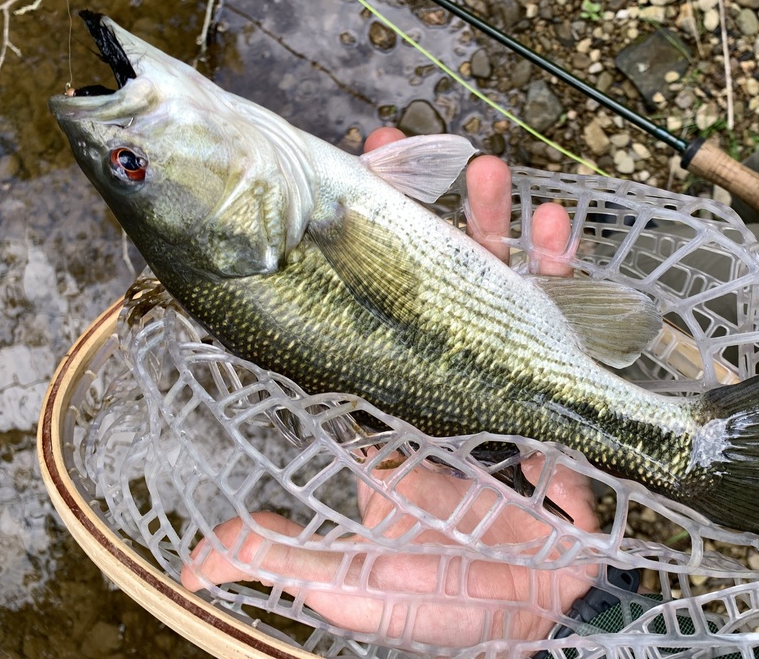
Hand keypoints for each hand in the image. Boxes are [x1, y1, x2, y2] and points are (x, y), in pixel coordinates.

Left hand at [181, 128, 598, 645]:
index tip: (333, 193)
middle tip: (396, 147)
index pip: (356, 308)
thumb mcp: (348, 580)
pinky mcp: (549, 386)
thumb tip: (196, 562)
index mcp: (380, 398)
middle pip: (421, 276)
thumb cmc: (434, 602)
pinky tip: (557, 228)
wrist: (530, 618)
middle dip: (414, 210)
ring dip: (489, 221)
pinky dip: (563, 270)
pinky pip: (562, 316)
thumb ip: (282, 558)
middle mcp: (432, 372)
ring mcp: (493, 374)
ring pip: (491, 279)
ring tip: (486, 167)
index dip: (343, 251)